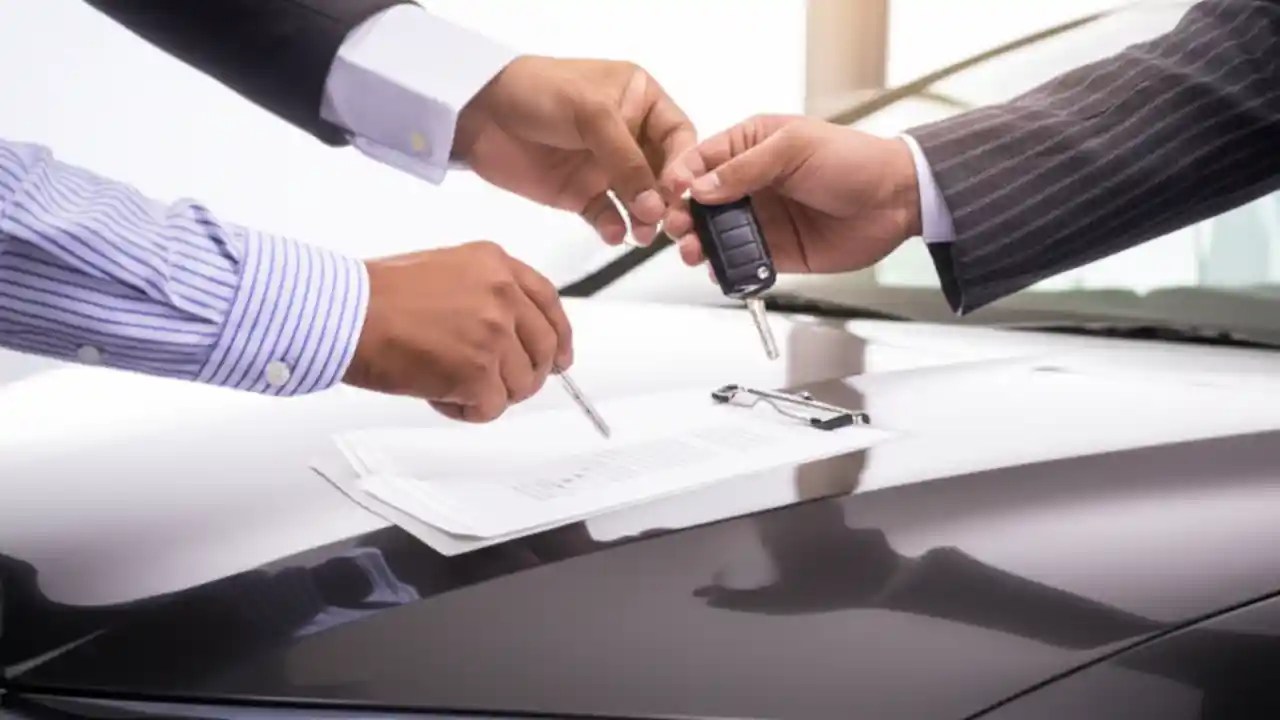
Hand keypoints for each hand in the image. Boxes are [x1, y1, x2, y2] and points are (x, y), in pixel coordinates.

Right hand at [343, 242, 571, 422]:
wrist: (345, 313)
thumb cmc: (377, 295)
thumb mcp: (446, 270)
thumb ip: (486, 293)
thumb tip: (512, 332)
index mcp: (496, 265)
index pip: (549, 303)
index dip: (558, 336)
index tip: (560, 358)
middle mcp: (503, 295)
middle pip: (544, 350)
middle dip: (526, 375)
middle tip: (497, 386)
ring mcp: (494, 334)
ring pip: (521, 385)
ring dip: (488, 394)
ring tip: (446, 381)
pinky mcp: (478, 371)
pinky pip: (490, 408)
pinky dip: (464, 411)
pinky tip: (436, 394)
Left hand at [454, 56, 695, 246]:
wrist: (479, 113)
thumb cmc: (539, 94)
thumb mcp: (591, 114)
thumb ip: (627, 159)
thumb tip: (656, 204)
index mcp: (639, 100)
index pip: (679, 136)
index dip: (684, 163)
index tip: (679, 189)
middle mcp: (628, 134)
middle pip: (664, 173)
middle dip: (668, 199)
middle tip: (668, 221)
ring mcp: (605, 166)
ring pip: (640, 199)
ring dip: (646, 217)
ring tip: (642, 232)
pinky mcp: (581, 193)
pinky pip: (608, 216)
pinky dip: (615, 227)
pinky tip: (614, 233)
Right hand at [661, 115, 921, 272]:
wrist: (897, 200)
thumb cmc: (854, 160)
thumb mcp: (794, 149)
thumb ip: (745, 168)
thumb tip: (702, 186)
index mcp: (751, 145)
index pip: (702, 160)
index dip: (682, 177)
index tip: (672, 193)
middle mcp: (751, 182)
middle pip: (701, 201)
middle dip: (684, 215)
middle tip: (679, 228)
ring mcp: (762, 218)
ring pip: (716, 234)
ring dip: (700, 243)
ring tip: (693, 251)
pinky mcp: (776, 250)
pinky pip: (742, 261)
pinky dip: (727, 268)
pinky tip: (718, 269)